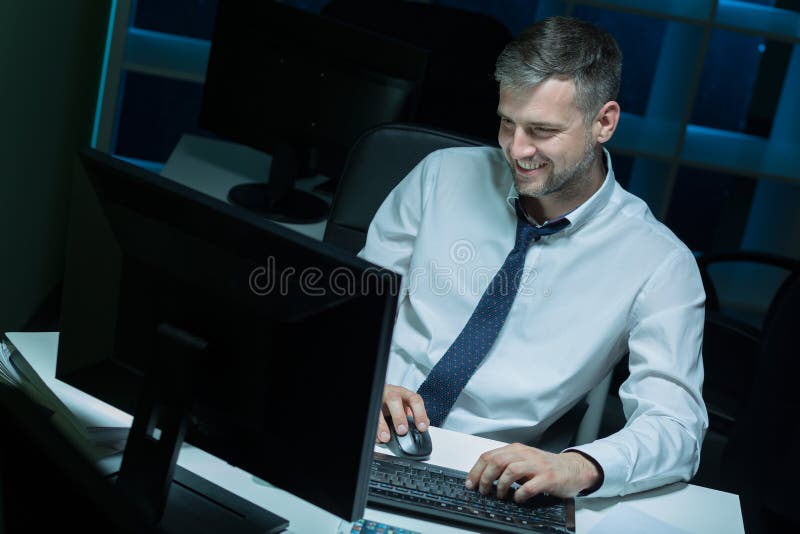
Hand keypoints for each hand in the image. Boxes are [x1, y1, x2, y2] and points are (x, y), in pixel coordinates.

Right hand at [376, 384, 429, 442]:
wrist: (381, 396)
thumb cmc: (396, 403)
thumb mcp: (407, 406)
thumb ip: (416, 414)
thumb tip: (425, 424)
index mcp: (405, 394)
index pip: (415, 400)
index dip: (420, 414)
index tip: (421, 427)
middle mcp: (391, 394)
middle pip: (394, 400)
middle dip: (399, 416)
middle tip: (402, 431)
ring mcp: (380, 400)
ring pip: (379, 408)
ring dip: (383, 424)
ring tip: (386, 437)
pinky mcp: (372, 406)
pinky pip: (372, 415)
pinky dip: (375, 428)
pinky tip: (378, 437)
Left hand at [465, 443, 599, 500]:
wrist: (573, 468)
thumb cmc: (545, 467)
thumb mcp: (523, 461)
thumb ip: (506, 465)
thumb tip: (483, 477)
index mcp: (516, 449)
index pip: (489, 456)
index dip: (476, 470)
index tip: (470, 483)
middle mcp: (525, 454)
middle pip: (497, 461)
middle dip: (486, 478)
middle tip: (483, 491)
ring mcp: (537, 465)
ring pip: (511, 470)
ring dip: (501, 486)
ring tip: (500, 496)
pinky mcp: (548, 477)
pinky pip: (529, 486)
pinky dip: (520, 495)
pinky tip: (518, 499)